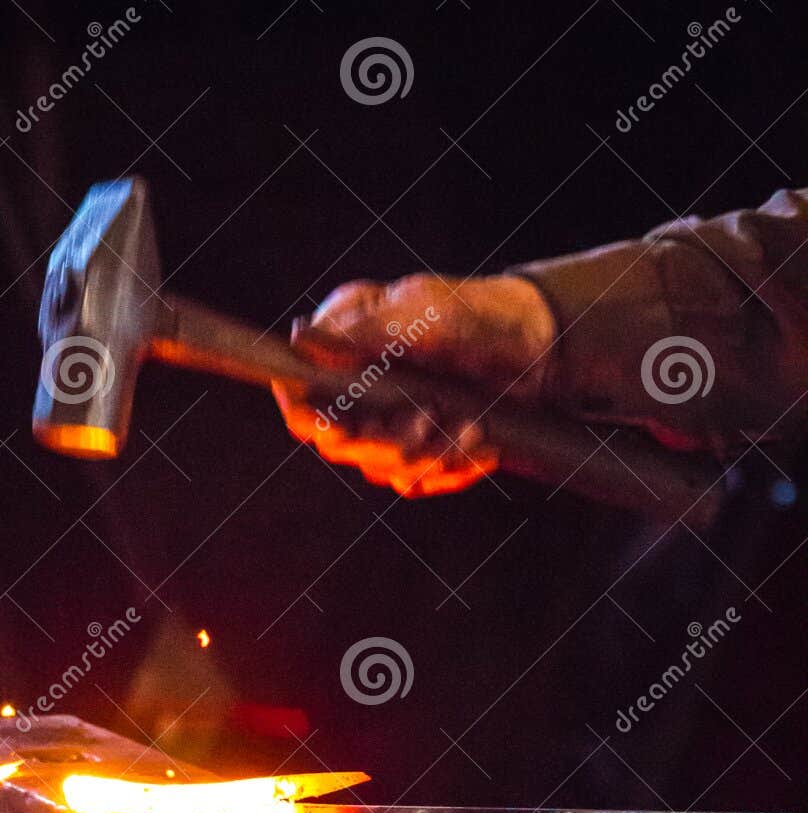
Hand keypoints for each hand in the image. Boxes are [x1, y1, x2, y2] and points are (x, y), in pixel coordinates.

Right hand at [275, 274, 555, 496]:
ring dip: (427, 452)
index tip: (336, 425)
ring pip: (379, 467)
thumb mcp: (425, 311)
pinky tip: (480, 439)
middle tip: (427, 416)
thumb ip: (366, 329)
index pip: (298, 396)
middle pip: (336, 443)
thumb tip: (302, 340)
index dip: (305, 416)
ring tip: (470, 422)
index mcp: (344, 346)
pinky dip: (450, 466)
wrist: (535, 346)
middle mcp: (356, 391)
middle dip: (384, 437)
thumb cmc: (476, 314)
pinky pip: (415, 481)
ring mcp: (385, 426)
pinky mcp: (415, 453)